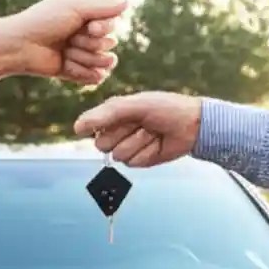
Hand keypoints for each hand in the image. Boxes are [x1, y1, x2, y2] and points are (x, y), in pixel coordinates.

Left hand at [0, 0, 126, 84]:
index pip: (112, 26)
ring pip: (104, 63)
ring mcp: (83, 56)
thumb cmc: (44, 21)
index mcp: (88, 17)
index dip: (103, 29)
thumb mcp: (74, 7)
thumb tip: (127, 2)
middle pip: (110, 45)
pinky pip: (96, 78)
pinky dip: (81, 73)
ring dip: (83, 58)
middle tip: (68, 40)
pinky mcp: (77, 74)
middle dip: (89, 44)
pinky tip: (65, 66)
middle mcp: (88, 36)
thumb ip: (102, 7)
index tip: (89, 27)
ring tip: (65, 53)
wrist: (21, 45)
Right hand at [74, 91, 203, 167]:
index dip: (106, 123)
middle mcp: (117, 131)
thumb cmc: (164, 108)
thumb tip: (76, 128)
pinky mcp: (139, 160)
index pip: (92, 125)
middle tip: (142, 123)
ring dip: (138, 142)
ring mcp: (127, 147)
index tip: (123, 116)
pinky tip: (157, 143)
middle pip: (102, 144)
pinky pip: (133, 163)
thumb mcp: (133, 105)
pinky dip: (147, 152)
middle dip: (123, 134)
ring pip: (118, 155)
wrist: (191, 125)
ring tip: (152, 132)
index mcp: (112, 114)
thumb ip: (105, 115)